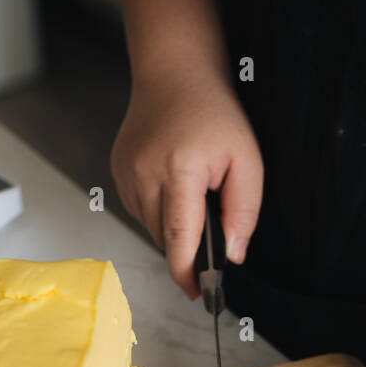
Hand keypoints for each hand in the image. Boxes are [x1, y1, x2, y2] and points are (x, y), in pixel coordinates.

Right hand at [111, 72, 263, 297]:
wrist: (175, 72)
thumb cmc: (214, 112)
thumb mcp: (247, 160)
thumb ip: (243, 212)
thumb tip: (233, 255)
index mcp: (179, 170)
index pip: (179, 239)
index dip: (187, 273)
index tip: (198, 294)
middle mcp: (144, 174)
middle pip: (165, 239)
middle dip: (187, 246)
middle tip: (210, 227)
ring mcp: (126, 173)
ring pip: (151, 228)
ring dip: (173, 227)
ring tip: (191, 195)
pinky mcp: (118, 172)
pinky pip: (141, 211)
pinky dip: (159, 210)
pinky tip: (173, 187)